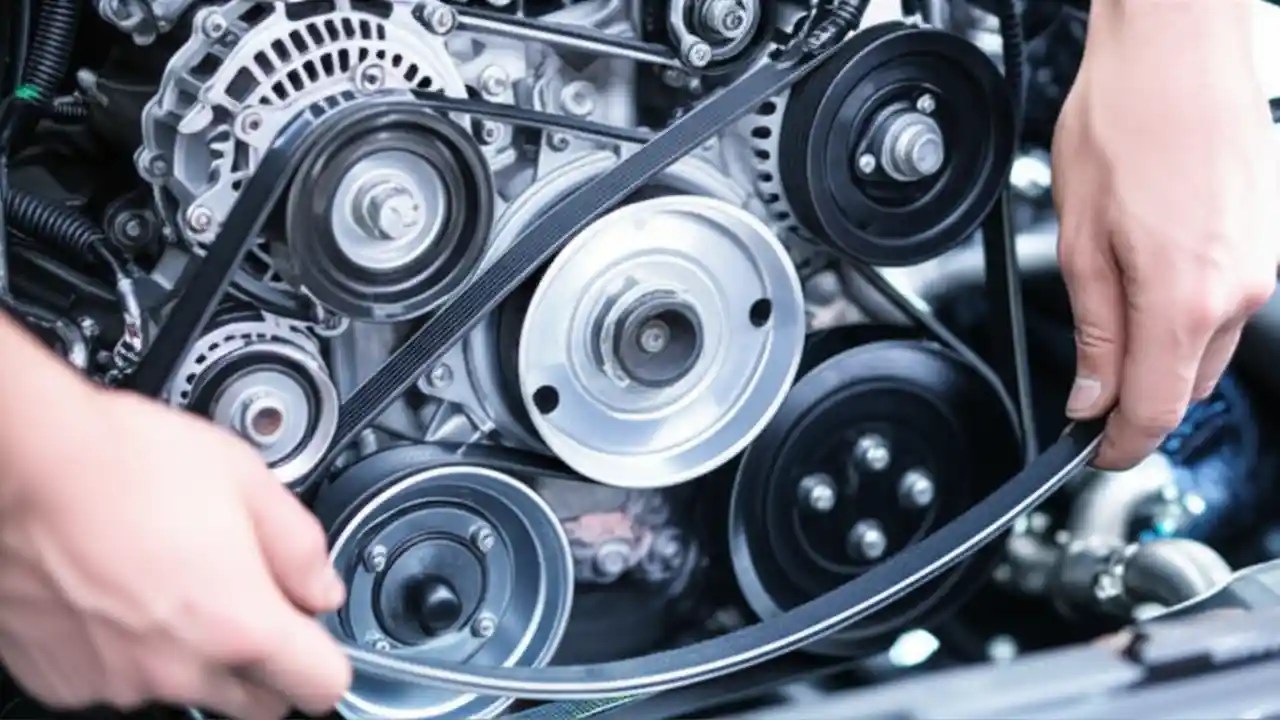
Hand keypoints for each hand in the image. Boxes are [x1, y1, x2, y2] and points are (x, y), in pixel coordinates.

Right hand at [0, 385, 350, 718]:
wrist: (20, 466)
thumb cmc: (120, 462)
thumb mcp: (246, 479)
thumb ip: (300, 546)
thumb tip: (321, 586)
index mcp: (239, 623)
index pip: (322, 686)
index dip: (326, 657)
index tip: (315, 634)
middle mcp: (179, 669)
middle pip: (258, 702)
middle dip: (266, 663)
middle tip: (246, 600)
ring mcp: (117, 683)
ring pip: (187, 691)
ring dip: (194, 654)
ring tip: (170, 579)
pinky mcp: (64, 682)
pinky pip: (122, 682)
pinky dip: (130, 652)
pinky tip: (121, 593)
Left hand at [1052, 0, 1279, 468]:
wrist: (1177, 48)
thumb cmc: (1124, 122)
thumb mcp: (1079, 241)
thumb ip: (1094, 332)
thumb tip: (1091, 397)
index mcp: (1185, 299)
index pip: (1154, 412)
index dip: (1117, 447)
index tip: (1091, 455)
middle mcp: (1239, 291)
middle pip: (1184, 388)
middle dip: (1136, 402)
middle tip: (1087, 397)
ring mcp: (1263, 264)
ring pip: (1208, 349)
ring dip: (1162, 357)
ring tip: (1113, 320)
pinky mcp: (1268, 239)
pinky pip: (1227, 305)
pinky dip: (1186, 315)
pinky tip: (1151, 278)